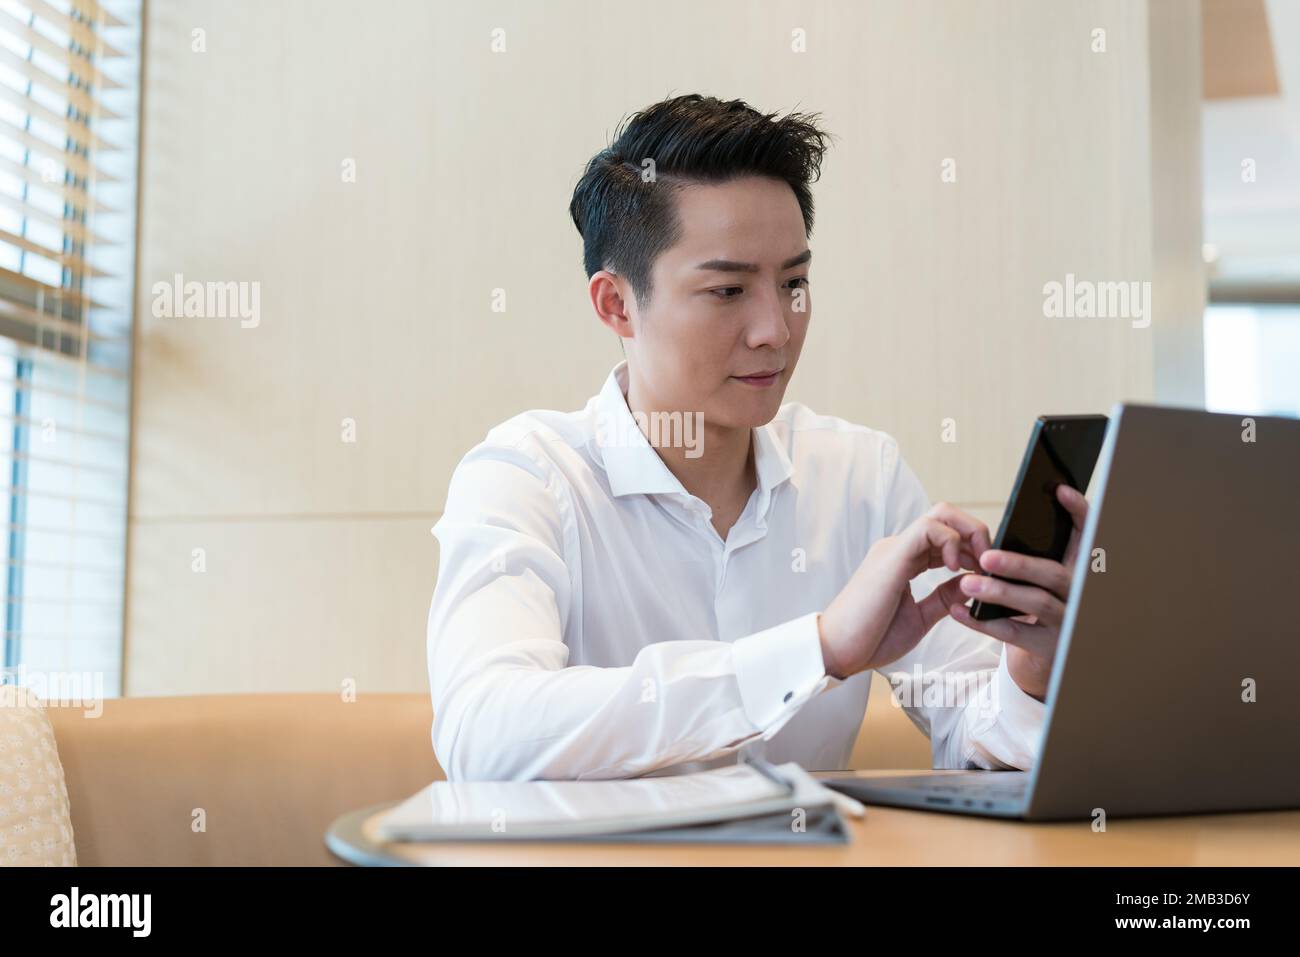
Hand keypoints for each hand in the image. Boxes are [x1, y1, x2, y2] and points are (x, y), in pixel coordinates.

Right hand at [819, 503, 991, 678]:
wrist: (838, 649)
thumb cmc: (871, 638)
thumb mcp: (919, 618)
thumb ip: (942, 599)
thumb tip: (968, 585)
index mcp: (904, 562)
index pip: (945, 537)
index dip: (972, 551)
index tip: (986, 575)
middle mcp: (900, 549)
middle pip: (946, 516)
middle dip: (976, 534)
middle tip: (989, 565)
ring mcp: (895, 548)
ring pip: (941, 514)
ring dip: (970, 534)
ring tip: (978, 565)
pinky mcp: (893, 555)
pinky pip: (930, 528)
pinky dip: (952, 542)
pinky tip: (954, 569)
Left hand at [947, 484, 1088, 700]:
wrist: (1044, 656)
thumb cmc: (1036, 605)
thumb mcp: (1045, 579)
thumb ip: (1036, 552)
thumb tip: (1008, 521)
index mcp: (1078, 570)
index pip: (1087, 535)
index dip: (1077, 512)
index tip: (1058, 489)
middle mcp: (1078, 594)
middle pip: (1055, 574)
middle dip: (1020, 564)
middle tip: (986, 557)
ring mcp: (1066, 622)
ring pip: (1036, 603)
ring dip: (1000, 592)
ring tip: (968, 584)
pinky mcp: (1048, 647)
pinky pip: (1013, 633)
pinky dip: (983, 622)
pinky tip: (958, 611)